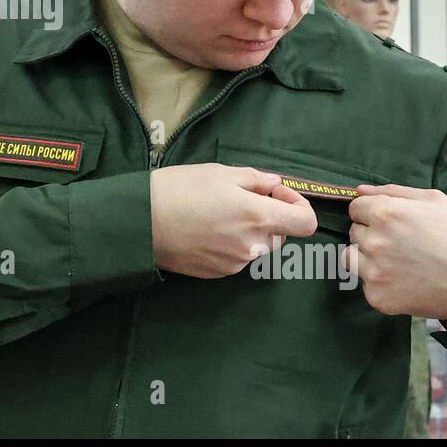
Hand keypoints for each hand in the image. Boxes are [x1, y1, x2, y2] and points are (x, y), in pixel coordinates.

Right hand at [151, 164, 316, 277]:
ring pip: (257, 247)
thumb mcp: (219, 173)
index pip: (306, 223)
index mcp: (258, 217)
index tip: (277, 194)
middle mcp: (252, 246)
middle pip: (280, 235)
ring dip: (248, 231)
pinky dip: (230, 244)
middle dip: (269, 217)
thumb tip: (274, 184)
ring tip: (217, 213)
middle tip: (241, 198)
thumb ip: (255, 179)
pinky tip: (205, 230)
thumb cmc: (179, 189)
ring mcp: (235, 263)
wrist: (139, 222)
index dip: (299, 206)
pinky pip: (236, 257)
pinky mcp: (217, 273)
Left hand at [345, 183, 446, 320]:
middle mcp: (375, 242)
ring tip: (399, 262)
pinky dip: (379, 282)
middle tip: (402, 243)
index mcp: (386, 214)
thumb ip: (392, 192)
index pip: (356, 208)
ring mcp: (374, 272)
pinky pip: (365, 283)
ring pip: (352, 258)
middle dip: (372, 234)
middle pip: (355, 232)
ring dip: (368, 258)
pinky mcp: (378, 297)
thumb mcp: (434, 201)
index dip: (373, 212)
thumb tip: (359, 190)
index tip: (392, 222)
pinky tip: (403, 280)